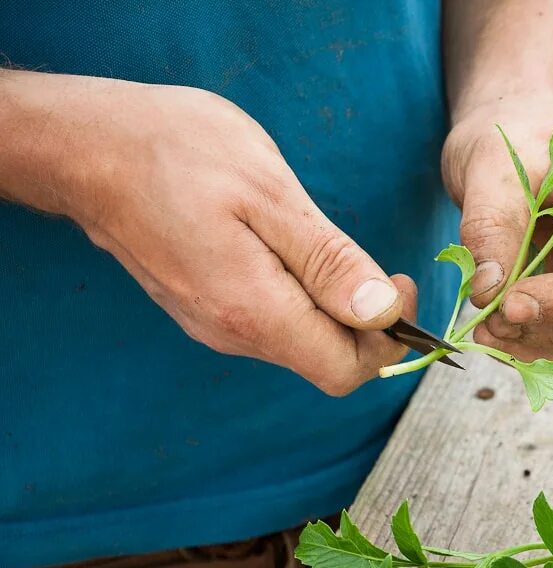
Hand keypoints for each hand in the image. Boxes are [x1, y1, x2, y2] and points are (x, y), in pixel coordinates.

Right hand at [39, 75, 413, 394]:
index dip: (388, 338)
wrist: (88, 146)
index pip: (346, 370)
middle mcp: (232, 334)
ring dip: (333, 308)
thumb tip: (382, 313)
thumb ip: (328, 263)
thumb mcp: (269, 196)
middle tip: (379, 266)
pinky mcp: (204, 307)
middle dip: (368, 324)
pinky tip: (293, 251)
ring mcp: (214, 325)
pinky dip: (301, 299)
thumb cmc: (177, 152)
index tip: (399, 284)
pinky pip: (272, 323)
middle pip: (327, 362)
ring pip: (300, 343)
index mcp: (255, 313)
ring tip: (329, 250)